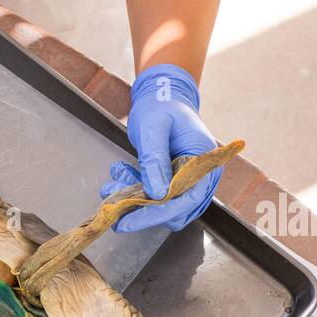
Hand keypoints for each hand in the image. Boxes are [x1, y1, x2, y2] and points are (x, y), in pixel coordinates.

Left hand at [100, 63, 220, 232]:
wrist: (161, 95)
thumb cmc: (162, 105)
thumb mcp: (154, 128)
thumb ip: (155, 160)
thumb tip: (156, 194)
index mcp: (205, 161)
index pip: (187, 198)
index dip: (158, 213)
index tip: (129, 221)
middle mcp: (200, 174)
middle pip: (175, 209)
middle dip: (141, 208)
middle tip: (113, 203)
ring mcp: (186, 178)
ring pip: (160, 205)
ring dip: (134, 199)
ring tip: (111, 183)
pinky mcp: (171, 179)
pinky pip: (153, 195)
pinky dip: (133, 189)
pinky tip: (118, 173)